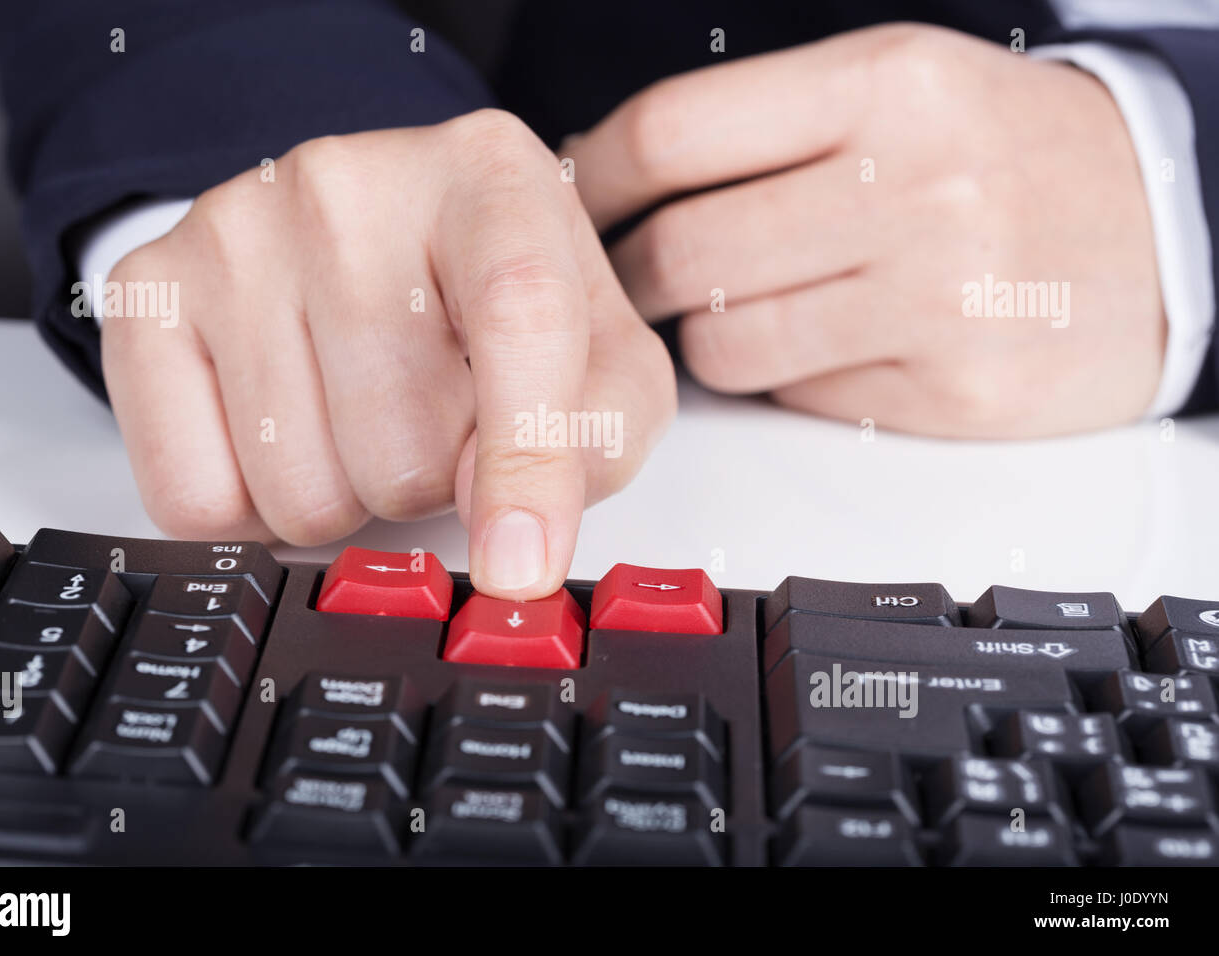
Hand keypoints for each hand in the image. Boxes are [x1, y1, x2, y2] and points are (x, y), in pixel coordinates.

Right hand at [102, 109, 674, 596]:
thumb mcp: (596, 360)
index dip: (528, 458)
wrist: (358, 241)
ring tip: (358, 415)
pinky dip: (252, 508)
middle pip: (401, 447)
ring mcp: (233, 233)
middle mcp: (347, 184)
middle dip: (431, 483)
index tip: (523, 566)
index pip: (520, 314)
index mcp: (490, 178)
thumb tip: (510, 533)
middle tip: (429, 417)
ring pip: (300, 490)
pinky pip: (197, 497)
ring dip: (347, 495)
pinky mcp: (147, 294)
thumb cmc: (487, 309)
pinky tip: (286, 432)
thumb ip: (593, 439)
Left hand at [568, 23, 1163, 437]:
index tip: (573, 202)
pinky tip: (832, 341)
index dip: (593, 178)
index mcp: (887, 87)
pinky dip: (786, 377)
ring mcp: (935, 298)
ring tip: (757, 304)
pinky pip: (795, 397)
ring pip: (723, 342)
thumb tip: (614, 173)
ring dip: (709, 334)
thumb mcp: (901, 87)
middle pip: (680, 251)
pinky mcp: (950, 390)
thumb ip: (765, 126)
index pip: (673, 133)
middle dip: (633, 276)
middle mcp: (913, 186)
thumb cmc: (1010, 153)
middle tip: (643, 274)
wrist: (1164, 230)